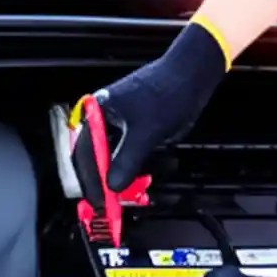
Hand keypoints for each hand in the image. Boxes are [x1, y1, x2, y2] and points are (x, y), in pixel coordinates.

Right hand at [76, 23, 227, 197]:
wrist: (193, 74)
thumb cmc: (168, 92)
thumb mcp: (146, 134)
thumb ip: (126, 161)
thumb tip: (111, 186)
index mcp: (97, 112)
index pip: (83, 153)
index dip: (90, 180)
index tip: (97, 200)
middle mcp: (102, 116)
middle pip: (94, 157)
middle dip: (105, 180)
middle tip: (111, 202)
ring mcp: (118, 121)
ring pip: (110, 156)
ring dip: (120, 175)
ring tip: (129, 191)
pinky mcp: (133, 126)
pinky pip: (125, 151)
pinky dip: (132, 166)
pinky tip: (141, 176)